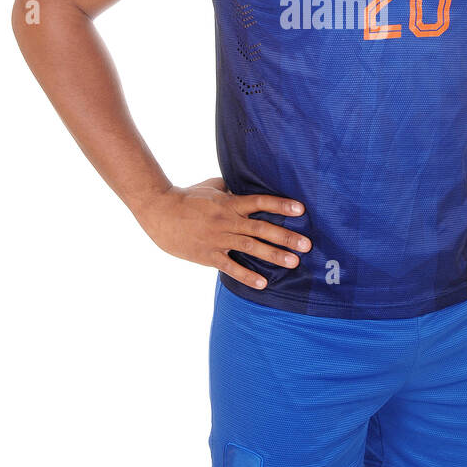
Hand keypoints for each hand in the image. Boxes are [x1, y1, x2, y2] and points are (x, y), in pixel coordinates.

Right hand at [136, 176, 310, 289]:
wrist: (160, 211)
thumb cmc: (186, 197)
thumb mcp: (211, 186)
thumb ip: (230, 187)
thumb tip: (243, 183)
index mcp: (230, 203)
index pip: (260, 202)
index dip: (281, 206)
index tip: (301, 210)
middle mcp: (228, 220)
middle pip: (262, 228)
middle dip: (286, 237)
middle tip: (306, 245)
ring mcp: (218, 238)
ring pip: (251, 248)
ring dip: (274, 255)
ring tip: (293, 262)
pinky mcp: (208, 254)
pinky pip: (230, 266)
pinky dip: (246, 275)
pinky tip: (262, 284)